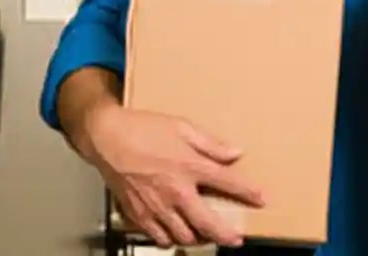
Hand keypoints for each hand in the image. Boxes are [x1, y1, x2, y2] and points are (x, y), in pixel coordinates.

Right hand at [85, 104, 265, 248]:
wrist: (106, 137)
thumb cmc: (142, 128)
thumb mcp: (182, 127)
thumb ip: (210, 143)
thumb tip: (234, 152)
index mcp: (189, 167)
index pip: (228, 183)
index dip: (248, 193)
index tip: (261, 198)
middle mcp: (175, 192)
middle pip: (208, 223)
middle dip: (225, 235)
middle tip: (235, 239)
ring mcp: (156, 206)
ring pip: (183, 236)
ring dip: (197, 238)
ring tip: (205, 236)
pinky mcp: (138, 214)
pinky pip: (158, 237)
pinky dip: (169, 239)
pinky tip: (174, 234)